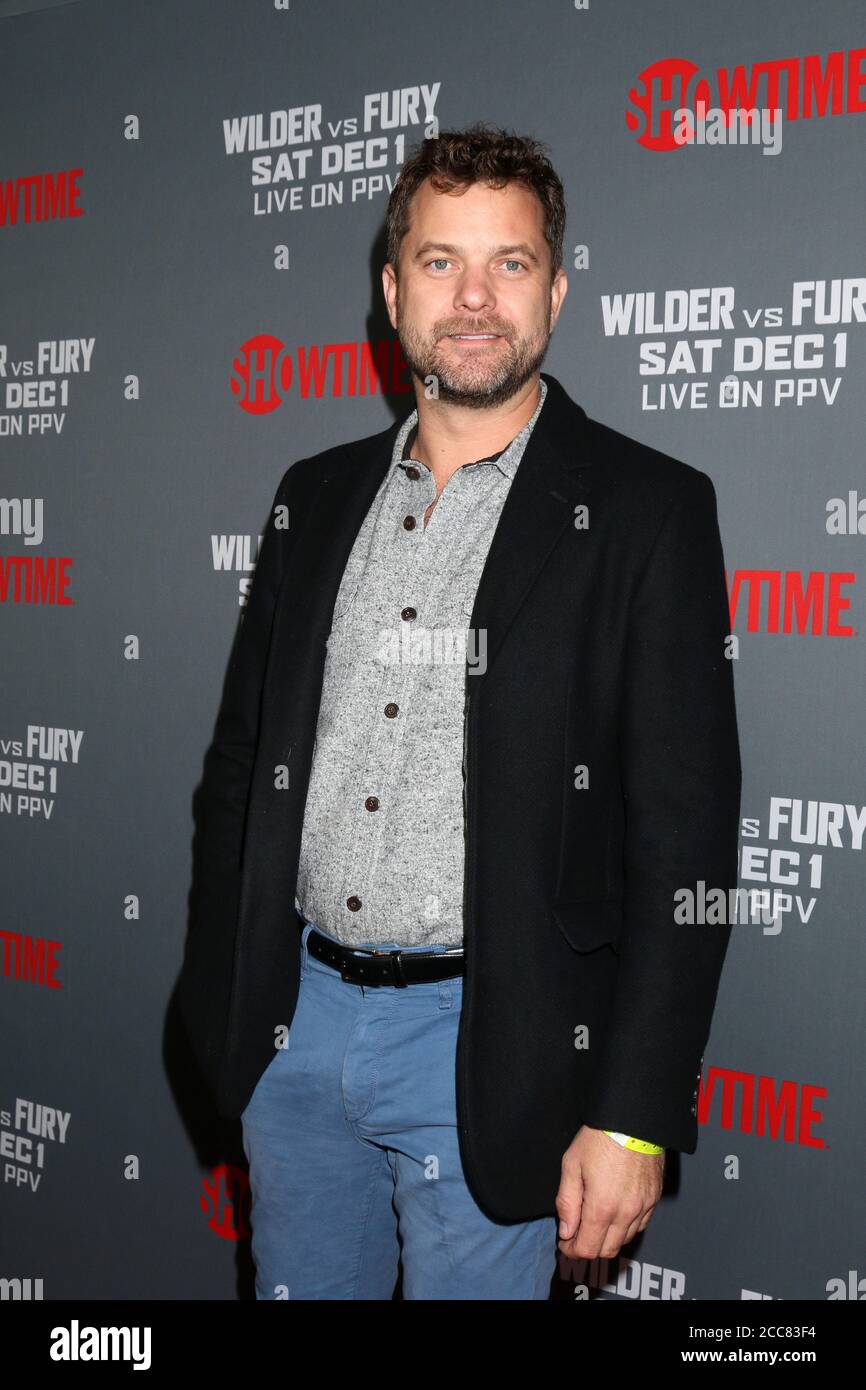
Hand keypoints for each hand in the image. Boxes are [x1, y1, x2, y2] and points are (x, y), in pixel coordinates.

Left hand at [556, 1125, 664, 1259]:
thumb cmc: (599, 1138)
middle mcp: (625, 1213)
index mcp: (601, 1207)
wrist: (632, 1120)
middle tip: (575, 1235)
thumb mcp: (572, 1165)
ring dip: (607, 1239)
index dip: (572, 1250)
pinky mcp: (654, 1199)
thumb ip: (567, 1202)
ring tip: (593, 1224)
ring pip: (624, 1240)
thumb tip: (566, 1231)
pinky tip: (614, 1215)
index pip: (587, 1248)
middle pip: (606, 1250)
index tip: (564, 1242)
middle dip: (588, 1248)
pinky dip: (625, 1228)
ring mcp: (643, 1207)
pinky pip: (640, 1226)